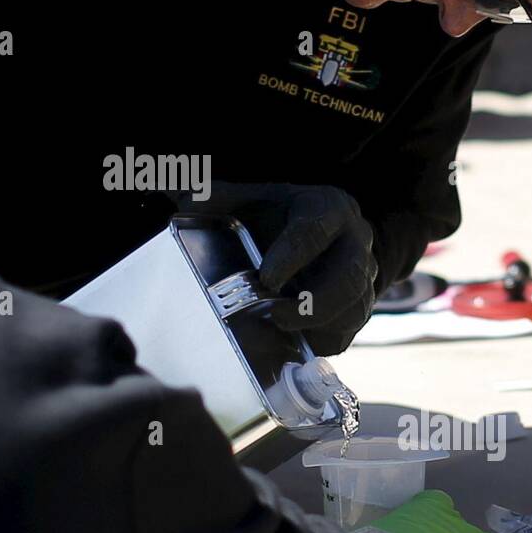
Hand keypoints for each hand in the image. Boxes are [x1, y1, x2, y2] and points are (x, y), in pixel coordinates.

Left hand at [177, 182, 375, 354]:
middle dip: (313, 300)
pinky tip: (294, 345)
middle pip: (348, 275)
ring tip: (280, 330)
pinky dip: (322, 342)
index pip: (315, 230)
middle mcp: (355, 241)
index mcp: (327, 207)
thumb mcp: (249, 201)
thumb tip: (168, 186)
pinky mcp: (359, 310)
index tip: (265, 278)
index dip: (292, 255)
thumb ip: (215, 197)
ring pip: (353, 307)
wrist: (316, 239)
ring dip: (318, 324)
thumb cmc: (274, 218)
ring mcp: (363, 277)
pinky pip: (348, 333)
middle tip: (275, 315)